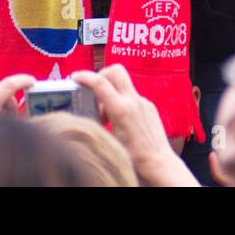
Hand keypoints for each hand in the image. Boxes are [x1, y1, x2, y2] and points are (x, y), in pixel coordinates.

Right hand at [71, 66, 199, 186]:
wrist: (158, 163)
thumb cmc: (135, 158)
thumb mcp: (108, 140)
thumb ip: (97, 122)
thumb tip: (86, 112)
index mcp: (121, 110)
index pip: (100, 83)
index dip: (85, 77)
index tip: (76, 77)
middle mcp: (134, 102)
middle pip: (115, 71)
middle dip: (102, 74)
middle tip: (93, 88)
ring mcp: (143, 102)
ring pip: (123, 85)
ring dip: (111, 92)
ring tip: (105, 115)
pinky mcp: (149, 106)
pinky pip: (131, 97)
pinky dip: (121, 102)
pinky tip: (119, 121)